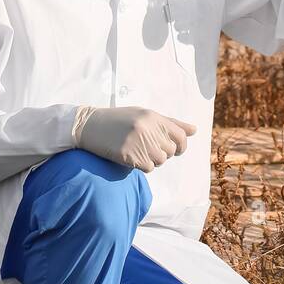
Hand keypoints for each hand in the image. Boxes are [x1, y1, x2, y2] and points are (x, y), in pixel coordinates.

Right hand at [74, 105, 196, 171]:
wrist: (88, 126)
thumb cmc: (119, 120)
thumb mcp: (144, 115)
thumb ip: (170, 123)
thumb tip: (194, 130)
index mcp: (153, 117)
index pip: (181, 136)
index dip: (181, 145)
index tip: (174, 149)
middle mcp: (148, 128)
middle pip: (170, 151)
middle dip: (162, 153)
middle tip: (147, 148)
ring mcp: (139, 142)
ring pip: (160, 161)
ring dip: (152, 161)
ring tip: (139, 152)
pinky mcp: (128, 155)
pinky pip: (147, 168)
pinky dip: (142, 166)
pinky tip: (131, 157)